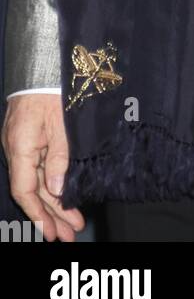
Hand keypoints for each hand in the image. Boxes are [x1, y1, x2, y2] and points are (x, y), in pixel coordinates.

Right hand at [2, 94, 84, 240]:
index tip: (52, 231)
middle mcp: (17, 149)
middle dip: (51, 215)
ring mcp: (23, 144)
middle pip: (32, 190)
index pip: (24, 190)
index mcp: (20, 146)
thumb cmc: (52, 87)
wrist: (43, 64)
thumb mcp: (61, 122)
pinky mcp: (31, 139)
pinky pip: (39, 168)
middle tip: (69, 234)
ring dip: (54, 204)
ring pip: (37, 181)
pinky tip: (64, 198)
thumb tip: (56, 188)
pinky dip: (52, 185)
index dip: (38, 213)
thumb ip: (60, 156)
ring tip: (71, 223)